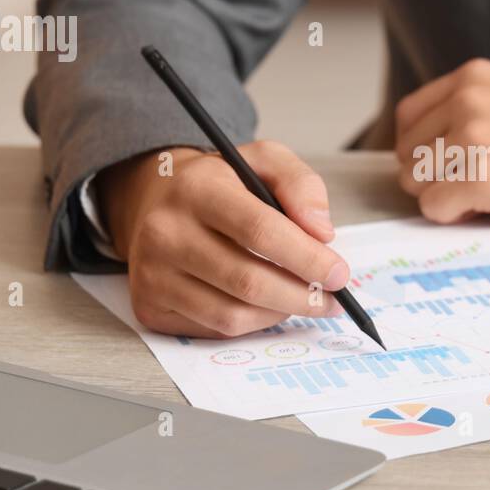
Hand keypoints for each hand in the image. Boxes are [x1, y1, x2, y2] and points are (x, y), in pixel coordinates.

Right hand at [97, 142, 349, 338]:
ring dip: (280, 314)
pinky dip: (252, 322)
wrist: (154, 201)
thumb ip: (300, 184)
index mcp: (197, 189)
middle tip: (332, 298)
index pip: (260, 231)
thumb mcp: (262, 161)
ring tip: (303, 300)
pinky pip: (215, 328)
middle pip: (248, 282)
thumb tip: (322, 233)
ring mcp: (151, 273)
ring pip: (233, 315)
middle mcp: (165, 232)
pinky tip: (267, 305)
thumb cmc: (220, 183)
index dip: (307, 258)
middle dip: (302, 296)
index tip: (340, 274)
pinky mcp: (149, 305)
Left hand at [394, 58, 489, 224]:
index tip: (456, 165)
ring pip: (415, 183)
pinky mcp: (480, 177)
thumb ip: (463, 113)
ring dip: (444, 197)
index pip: (408, 119)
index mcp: (472, 77)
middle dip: (433, 177)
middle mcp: (466, 99)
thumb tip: (412, 157)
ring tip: (488, 193)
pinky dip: (456, 216)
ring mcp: (472, 137)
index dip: (425, 151)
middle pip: (407, 155)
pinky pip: (434, 209)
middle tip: (478, 183)